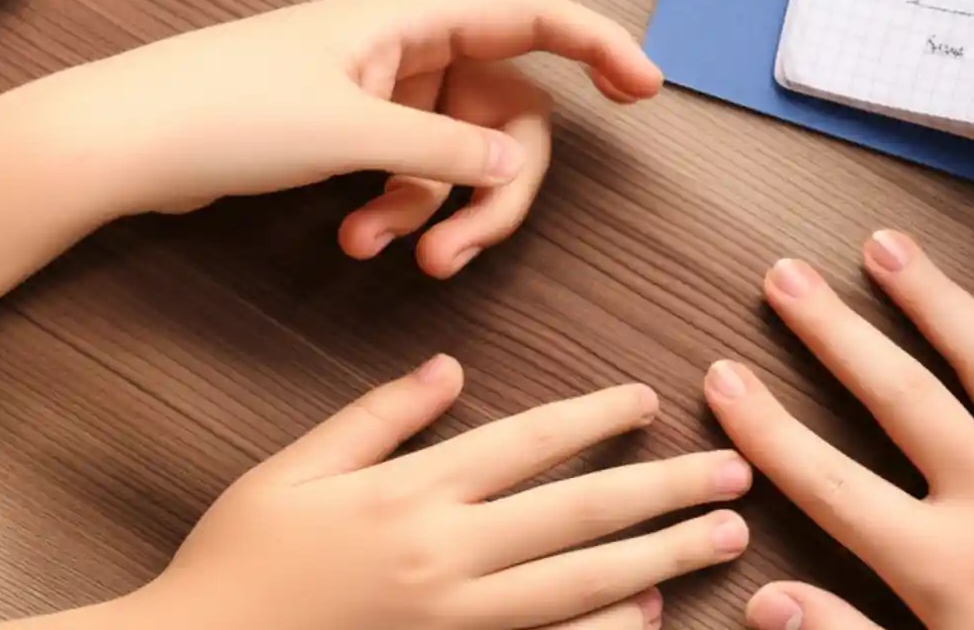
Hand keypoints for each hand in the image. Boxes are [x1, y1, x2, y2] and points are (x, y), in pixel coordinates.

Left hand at [0, 0, 660, 280]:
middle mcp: (412, 49)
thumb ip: (448, 151)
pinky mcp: (363, 133)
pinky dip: (403, 212)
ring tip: (400, 254)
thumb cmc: (228, 106)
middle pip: (509, 116)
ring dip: (443, 214)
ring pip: (465, 158)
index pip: (533, 19)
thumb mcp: (353, 129)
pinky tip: (360, 239)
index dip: (600, 47)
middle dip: (499, 189)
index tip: (647, 89)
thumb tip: (516, 166)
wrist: (131, 142)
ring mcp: (389, 94)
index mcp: (416, 17)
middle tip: (468, 247)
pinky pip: (418, 176)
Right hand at [116, 356, 749, 629]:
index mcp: (411, 493)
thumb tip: (452, 369)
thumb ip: (380, 415)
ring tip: (722, 540)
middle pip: (577, 514)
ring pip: (578, 586)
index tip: (650, 399)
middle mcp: (446, 555)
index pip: (526, 442)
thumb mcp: (295, 468)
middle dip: (663, 490)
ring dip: (658, 559)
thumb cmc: (239, 557)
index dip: (594, 416)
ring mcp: (454, 619)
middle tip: (734, 475)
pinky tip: (649, 620)